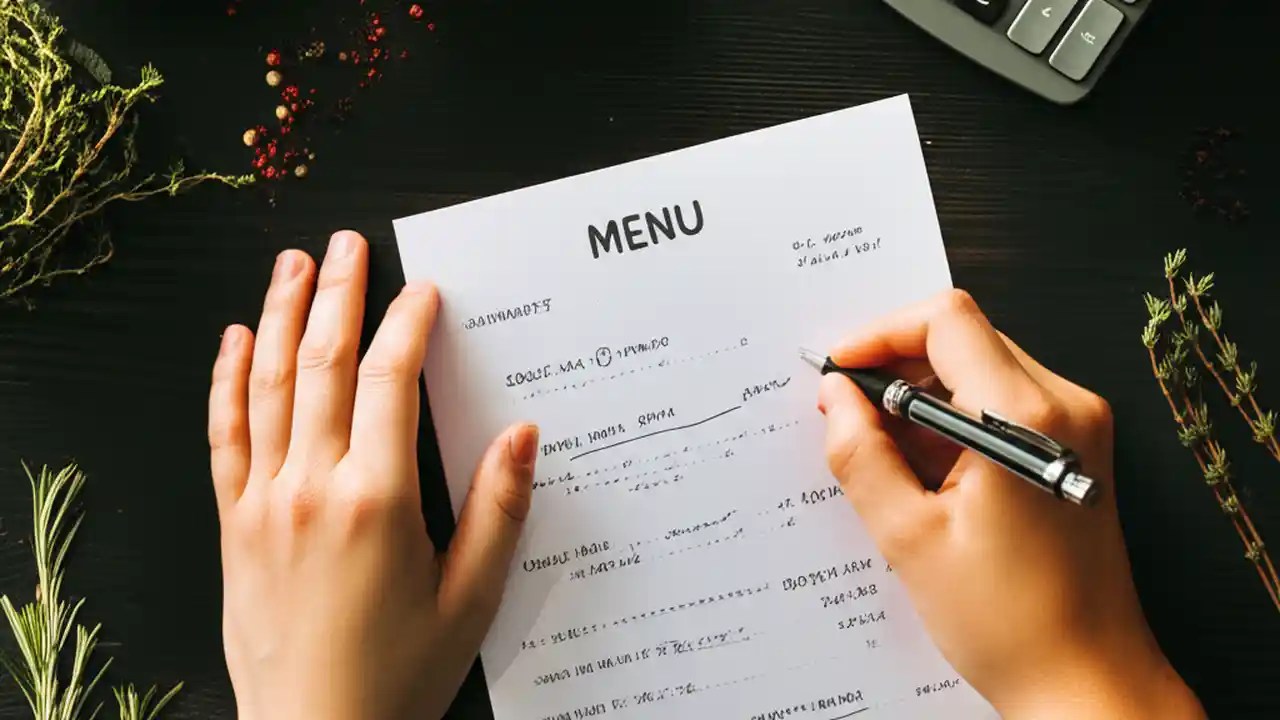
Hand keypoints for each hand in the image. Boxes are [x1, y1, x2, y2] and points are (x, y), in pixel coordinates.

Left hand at [207, 231, 537, 719]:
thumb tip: (526, 434)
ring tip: (292, 265)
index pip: (389, 381)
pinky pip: (223, 436)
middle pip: (321, 365)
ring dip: (279, 316)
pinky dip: (227, 382)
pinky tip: (233, 342)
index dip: (407, 323)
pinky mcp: (234, 524)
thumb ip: (499, 510)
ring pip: (266, 385)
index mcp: (376, 500)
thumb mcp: (472, 599)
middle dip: (338, 294)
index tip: (423, 290)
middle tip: (347, 244)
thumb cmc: (397, 674)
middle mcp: (311, 488)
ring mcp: (262, 502)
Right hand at [818, 289, 1203, 719]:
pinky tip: (927, 475)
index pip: (946, 320)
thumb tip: (835, 394)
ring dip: (924, 396)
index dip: (880, 334)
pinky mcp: (1078, 447)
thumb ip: (861, 453)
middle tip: (848, 417)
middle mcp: (1065, 406)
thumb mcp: (909, 537)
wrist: (1087, 680)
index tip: (839, 371)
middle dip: (897, 367)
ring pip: (981, 367)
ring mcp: (1080, 425)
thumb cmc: (1009, 622)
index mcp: (1026, 418)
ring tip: (888, 460)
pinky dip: (955, 420)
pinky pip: (1005, 402)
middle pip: (964, 337)